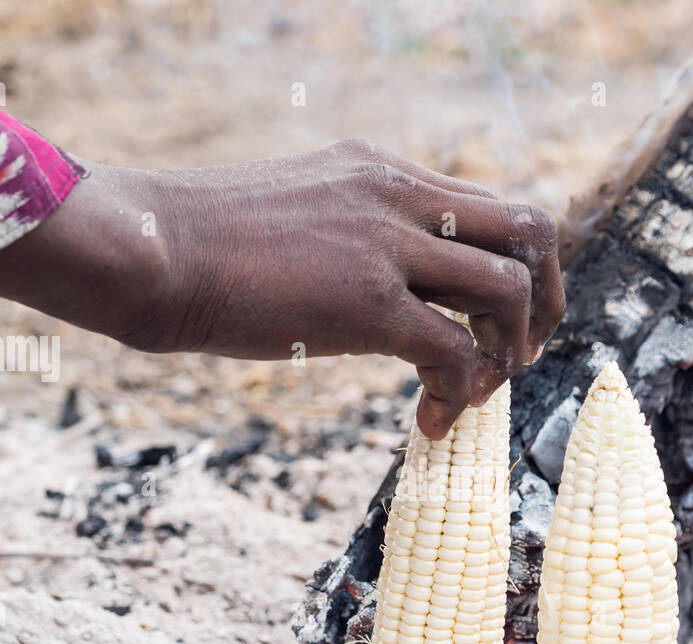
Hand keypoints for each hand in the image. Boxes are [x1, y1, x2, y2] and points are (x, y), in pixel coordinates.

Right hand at [0, 140, 565, 437]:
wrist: (147, 250)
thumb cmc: (203, 246)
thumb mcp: (299, 220)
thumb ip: (355, 241)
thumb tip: (387, 296)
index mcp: (383, 173)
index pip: (490, 205)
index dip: (516, 266)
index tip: (498, 321)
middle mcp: (398, 196)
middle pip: (529, 227)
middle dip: (545, 300)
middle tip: (518, 358)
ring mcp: (385, 245)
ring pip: (507, 288)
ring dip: (506, 352)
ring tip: (470, 395)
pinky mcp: (365, 302)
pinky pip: (453, 350)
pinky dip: (460, 392)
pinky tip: (431, 420)